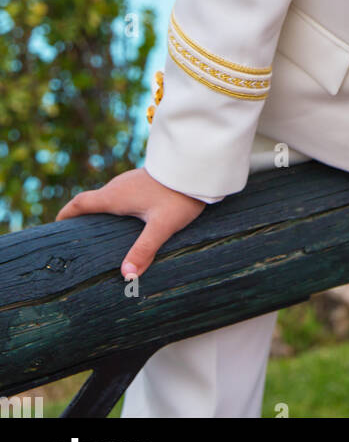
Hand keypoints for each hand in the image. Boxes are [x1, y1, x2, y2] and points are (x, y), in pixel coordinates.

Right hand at [56, 168, 205, 278]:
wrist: (199, 165)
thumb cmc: (180, 194)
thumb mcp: (162, 225)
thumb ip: (144, 249)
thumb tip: (126, 276)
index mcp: (115, 196)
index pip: (80, 203)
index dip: (66, 215)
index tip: (56, 226)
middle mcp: (119, 186)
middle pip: (92, 201)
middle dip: (81, 218)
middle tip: (77, 239)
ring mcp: (132, 181)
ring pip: (108, 197)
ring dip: (100, 213)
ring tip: (100, 234)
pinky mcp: (145, 180)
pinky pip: (122, 195)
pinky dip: (116, 208)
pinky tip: (128, 221)